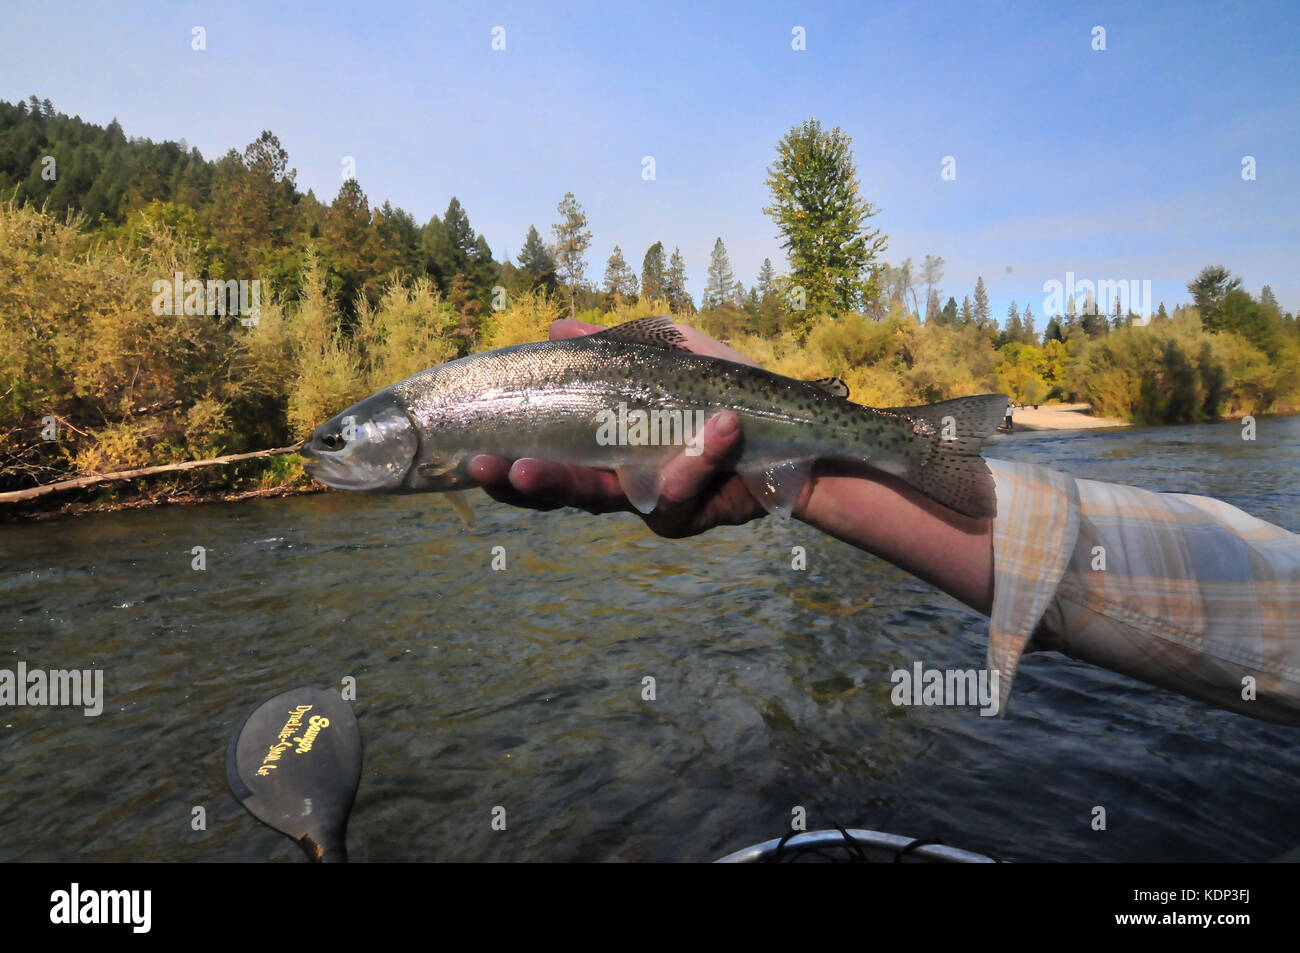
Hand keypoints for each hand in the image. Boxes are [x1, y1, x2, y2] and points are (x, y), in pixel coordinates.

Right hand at [468, 318, 768, 537]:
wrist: (798, 432)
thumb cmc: (731, 392)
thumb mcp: (670, 354)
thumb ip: (612, 344)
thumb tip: (554, 327)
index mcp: (605, 445)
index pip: (545, 459)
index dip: (508, 462)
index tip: (474, 452)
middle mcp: (618, 480)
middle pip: (558, 491)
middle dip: (522, 481)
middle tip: (490, 467)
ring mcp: (648, 502)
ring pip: (604, 500)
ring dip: (575, 480)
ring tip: (549, 463)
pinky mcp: (686, 517)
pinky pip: (676, 495)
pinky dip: (699, 459)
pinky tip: (724, 428)